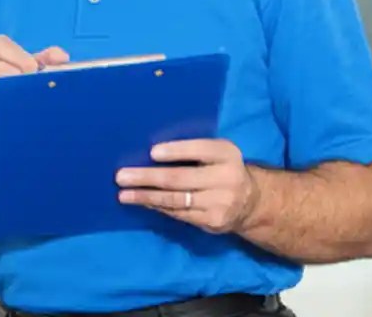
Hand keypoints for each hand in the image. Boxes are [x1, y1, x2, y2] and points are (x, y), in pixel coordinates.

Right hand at [0, 35, 68, 142]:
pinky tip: (10, 117)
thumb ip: (44, 59)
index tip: (33, 68)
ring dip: (7, 99)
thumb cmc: (4, 84)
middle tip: (31, 90)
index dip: (18, 55)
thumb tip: (62, 57)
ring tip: (23, 104)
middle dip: (14, 79)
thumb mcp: (23, 68)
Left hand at [115, 139, 259, 233]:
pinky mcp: (212, 221)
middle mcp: (226, 178)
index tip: (152, 152)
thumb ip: (194, 151)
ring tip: (124, 194)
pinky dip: (158, 207)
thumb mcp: (217, 153)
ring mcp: (219, 202)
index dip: (176, 151)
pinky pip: (179, 213)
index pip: (199, 149)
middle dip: (148, 177)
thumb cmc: (221, 169)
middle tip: (121, 176)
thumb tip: (150, 153)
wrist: (250, 202)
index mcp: (226, 154)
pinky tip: (142, 203)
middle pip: (180, 178)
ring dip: (146, 197)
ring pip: (176, 200)